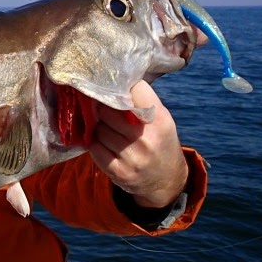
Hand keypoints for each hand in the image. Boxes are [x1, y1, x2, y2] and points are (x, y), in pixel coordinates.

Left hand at [88, 82, 188, 208]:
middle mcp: (146, 139)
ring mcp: (132, 157)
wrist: (167, 180)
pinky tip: (103, 142)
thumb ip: (141, 102)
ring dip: (99, 126)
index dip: (121, 85)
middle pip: (108, 110)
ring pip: (99, 129)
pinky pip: (94, 148)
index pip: (134, 89)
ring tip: (107, 127)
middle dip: (103, 107)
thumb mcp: (161, 119)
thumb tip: (111, 81)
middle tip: (104, 107)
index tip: (115, 86)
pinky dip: (95, 143)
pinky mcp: (119, 172)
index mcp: (160, 120)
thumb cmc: (160, 141)